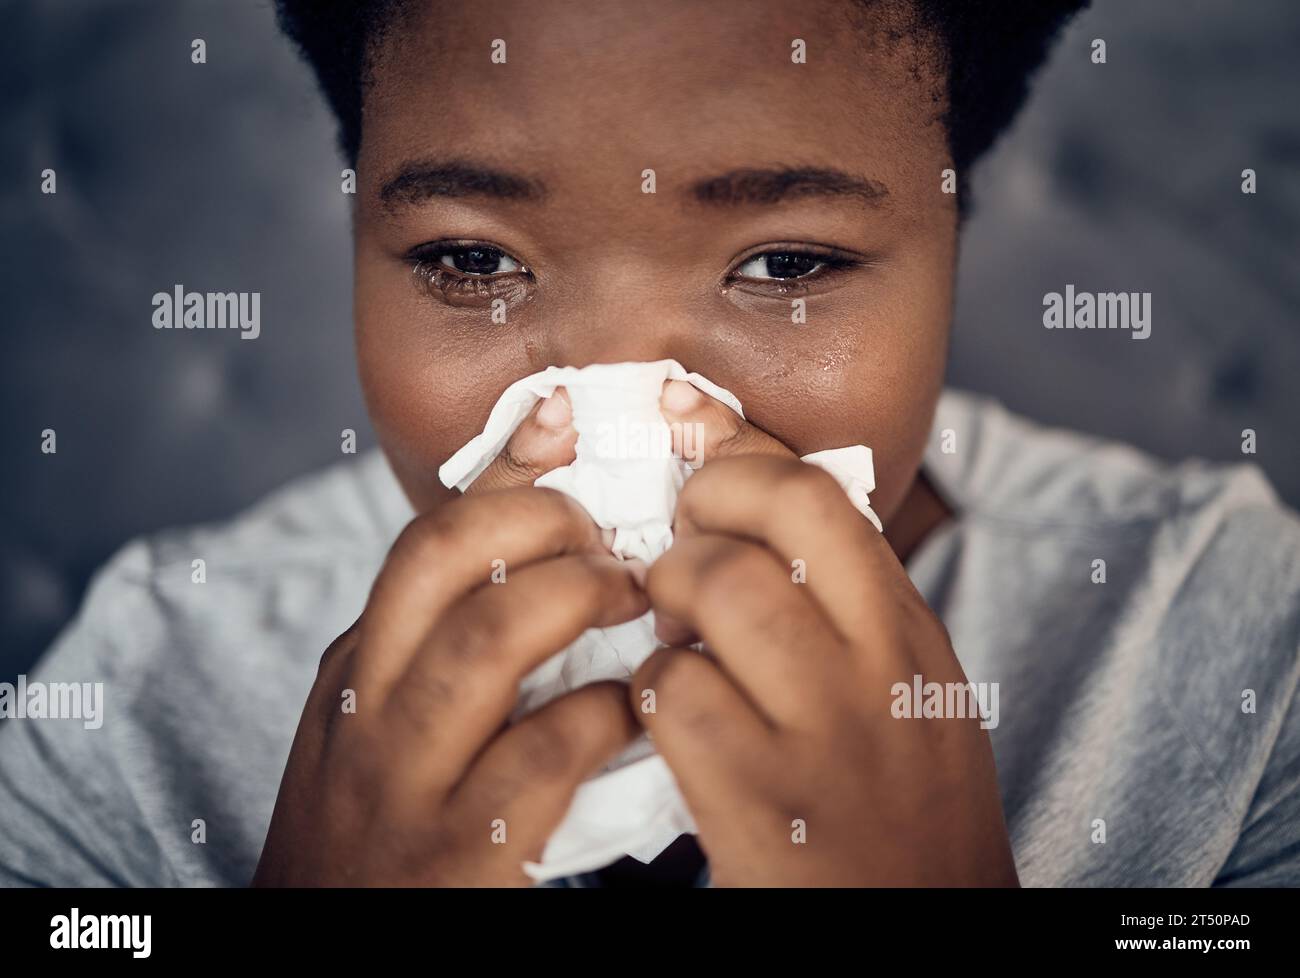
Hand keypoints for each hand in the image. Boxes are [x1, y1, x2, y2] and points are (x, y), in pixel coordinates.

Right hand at [252, 396, 647, 885]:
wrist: (320, 954)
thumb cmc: (377, 830)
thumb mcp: (380, 726)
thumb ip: (437, 653)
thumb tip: (536, 566)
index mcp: (358, 664)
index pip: (427, 539)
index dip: (506, 475)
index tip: (564, 422)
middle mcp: (370, 706)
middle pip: (442, 561)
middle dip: (539, 521)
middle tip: (608, 537)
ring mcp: (407, 778)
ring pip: (487, 642)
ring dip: (575, 599)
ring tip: (631, 599)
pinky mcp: (458, 852)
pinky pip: (541, 757)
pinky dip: (602, 715)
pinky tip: (630, 710)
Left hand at [634, 454, 1017, 886]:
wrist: (925, 927)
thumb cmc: (900, 806)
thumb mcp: (906, 690)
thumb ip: (846, 605)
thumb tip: (749, 514)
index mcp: (909, 630)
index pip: (821, 492)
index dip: (736, 458)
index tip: (691, 458)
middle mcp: (879, 666)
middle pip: (768, 519)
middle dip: (696, 522)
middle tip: (678, 565)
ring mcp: (823, 732)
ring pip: (716, 588)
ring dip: (666, 605)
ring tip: (674, 642)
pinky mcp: (761, 799)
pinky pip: (671, 691)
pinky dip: (648, 691)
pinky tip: (668, 719)